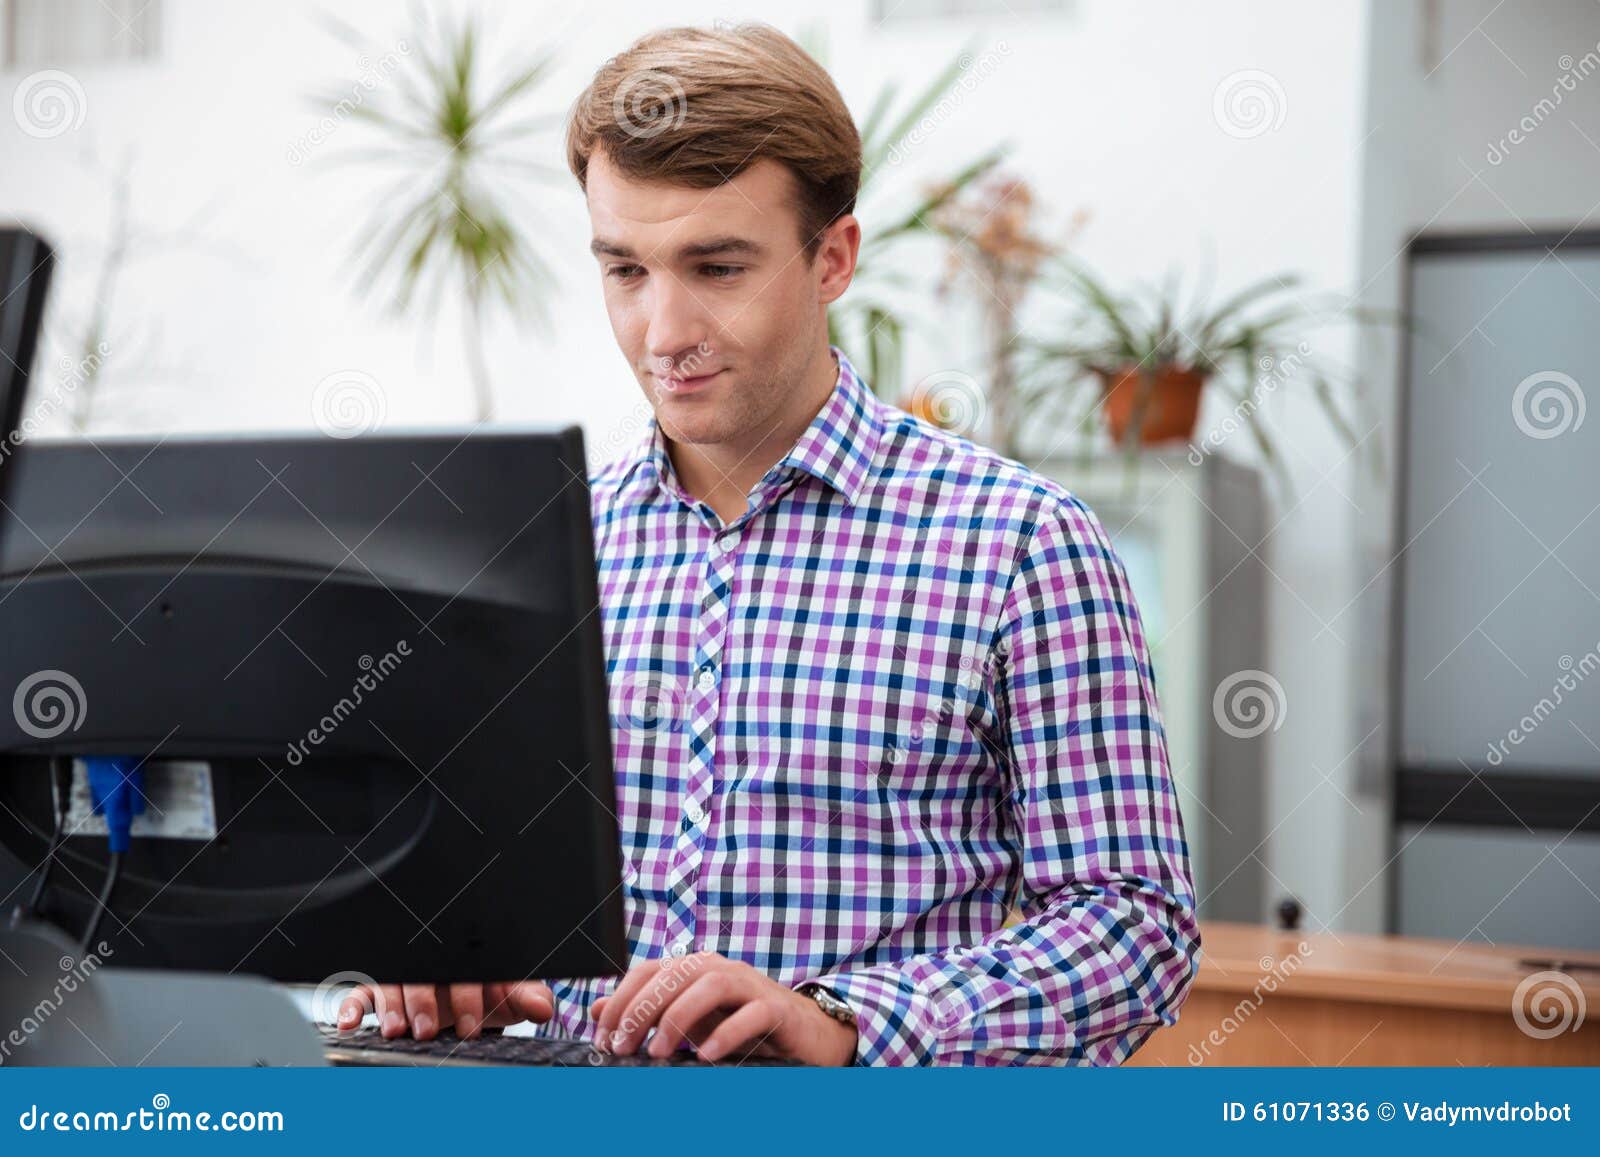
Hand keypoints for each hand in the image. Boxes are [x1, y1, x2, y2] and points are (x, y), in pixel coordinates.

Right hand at [336, 981, 554, 1040]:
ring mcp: (406, 978)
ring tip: (395, 1030)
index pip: (467, 972)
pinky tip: (349, 1022)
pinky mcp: (380, 991)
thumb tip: (544, 1007)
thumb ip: (528, 998)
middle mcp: (433, 966)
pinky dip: (350, 1006)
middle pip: (423, 976)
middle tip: (427, 1031)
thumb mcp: (510, 996)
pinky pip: (361, 993)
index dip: (469, 999)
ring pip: (391, 983)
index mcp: (467, 960)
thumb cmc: (487, 995)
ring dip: (390, 1006)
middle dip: (424, 1003)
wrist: (468, 1003)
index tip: (472, 1029)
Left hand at [592, 952, 856, 1065]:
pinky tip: (707, 1056)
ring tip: (659, 1053)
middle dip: (641, 1011)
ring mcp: (749, 985)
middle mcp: (719, 968)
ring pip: (708, 985)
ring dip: (678, 1018)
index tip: (604, 1037)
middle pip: (673, 976)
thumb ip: (645, 1013)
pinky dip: (727, 1033)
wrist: (804, 1033)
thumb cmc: (742, 1025)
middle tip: (623, 1048)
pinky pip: (751, 1013)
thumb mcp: (688, 1021)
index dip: (621, 1000)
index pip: (648, 971)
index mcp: (694, 969)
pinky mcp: (776, 1007)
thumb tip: (596, 1009)